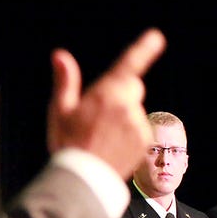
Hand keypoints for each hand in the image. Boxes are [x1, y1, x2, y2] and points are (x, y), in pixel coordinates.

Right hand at [48, 29, 165, 176]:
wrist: (84, 180)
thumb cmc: (67, 144)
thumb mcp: (60, 111)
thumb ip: (65, 81)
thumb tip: (60, 55)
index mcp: (105, 94)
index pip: (129, 66)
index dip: (144, 49)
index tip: (156, 37)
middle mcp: (127, 107)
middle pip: (131, 87)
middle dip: (121, 93)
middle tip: (99, 114)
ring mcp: (138, 124)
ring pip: (134, 110)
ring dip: (123, 117)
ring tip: (102, 137)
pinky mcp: (145, 140)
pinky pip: (140, 128)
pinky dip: (130, 133)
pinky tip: (113, 146)